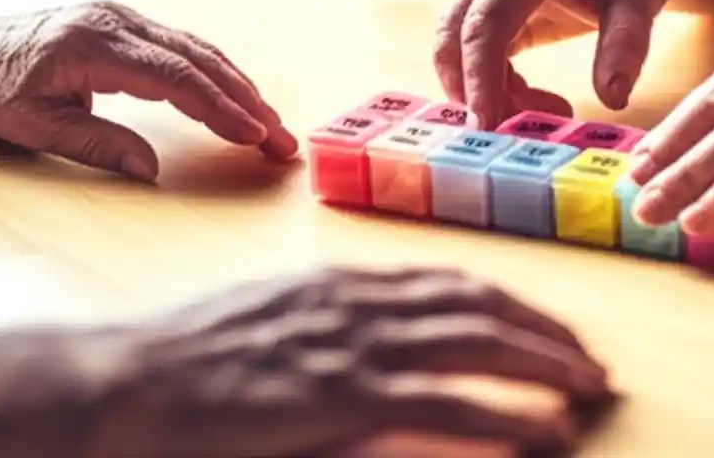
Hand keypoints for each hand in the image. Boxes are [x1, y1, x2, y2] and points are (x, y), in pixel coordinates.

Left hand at [0, 0, 297, 180]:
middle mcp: (116, 22)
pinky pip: (184, 46)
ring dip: (239, 87)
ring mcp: (124, 18)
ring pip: (198, 50)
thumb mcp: (34, 128)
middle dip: (246, 101)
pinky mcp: (126, 24)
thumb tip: (152, 171)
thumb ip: (97, 146)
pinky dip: (216, 73)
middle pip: (199, 60)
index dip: (219, 108)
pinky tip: (238, 96)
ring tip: (272, 124)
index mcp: (94, 44)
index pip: (175, 78)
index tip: (254, 135)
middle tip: (282, 139)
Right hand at [94, 266, 609, 455]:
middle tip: (592, 363)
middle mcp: (356, 302)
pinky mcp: (340, 396)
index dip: (513, 304)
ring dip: (543, 364)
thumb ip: (329, 321)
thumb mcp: (268, 321)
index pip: (451, 282)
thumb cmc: (184, 359)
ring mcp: (350, 347)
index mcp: (340, 283)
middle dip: (545, 332)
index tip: (552, 328)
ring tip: (589, 389)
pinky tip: (542, 430)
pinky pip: (445, 402)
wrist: (120, 383)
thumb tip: (384, 334)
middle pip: (478, 304)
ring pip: (475, 343)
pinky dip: (503, 415)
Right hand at [434, 0, 677, 127]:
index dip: (480, 77)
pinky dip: (497, 87)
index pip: (485, 24)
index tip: (485, 125)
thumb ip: (627, 42)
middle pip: (455, 39)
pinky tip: (537, 101)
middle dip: (474, 92)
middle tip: (513, 133)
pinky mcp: (491, 11)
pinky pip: (476, 57)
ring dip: (489, 93)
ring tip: (550, 111)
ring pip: (458, 52)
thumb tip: (613, 97)